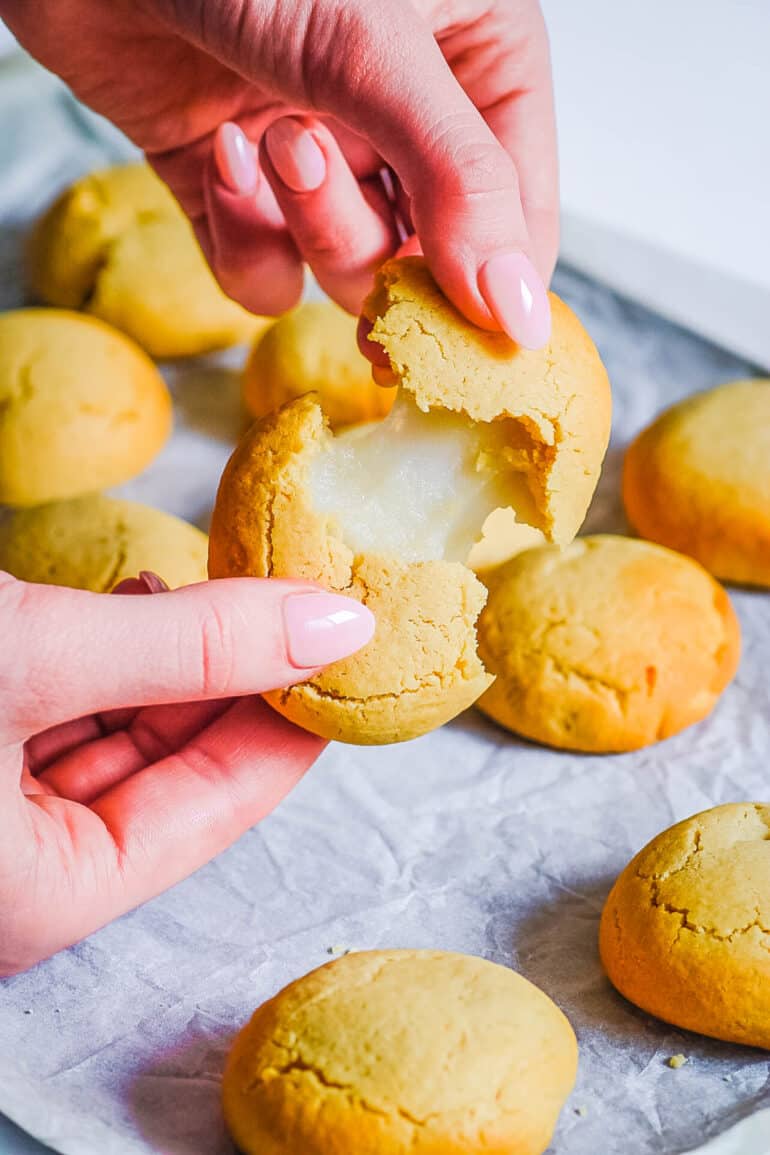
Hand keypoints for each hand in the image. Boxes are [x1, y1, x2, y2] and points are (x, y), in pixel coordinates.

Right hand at [0, 572, 372, 975]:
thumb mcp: (36, 660)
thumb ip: (188, 647)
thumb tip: (333, 629)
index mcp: (40, 900)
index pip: (213, 810)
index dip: (291, 726)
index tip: (352, 655)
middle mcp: (20, 870)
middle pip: (169, 771)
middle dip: (237, 681)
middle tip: (302, 605)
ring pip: (119, 731)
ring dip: (178, 655)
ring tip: (229, 585)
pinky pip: (67, 706)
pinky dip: (113, 651)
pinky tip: (146, 596)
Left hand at [2, 0, 557, 348]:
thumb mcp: (373, 47)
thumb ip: (459, 181)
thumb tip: (518, 310)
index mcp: (474, 63)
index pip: (518, 214)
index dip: (491, 284)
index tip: (460, 341)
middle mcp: (403, 119)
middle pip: (426, 257)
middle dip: (371, 238)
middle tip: (318, 174)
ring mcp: (320, 154)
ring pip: (345, 268)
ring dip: (305, 224)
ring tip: (270, 139)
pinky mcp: (236, 188)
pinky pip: (266, 272)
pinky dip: (242, 241)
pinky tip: (219, 158)